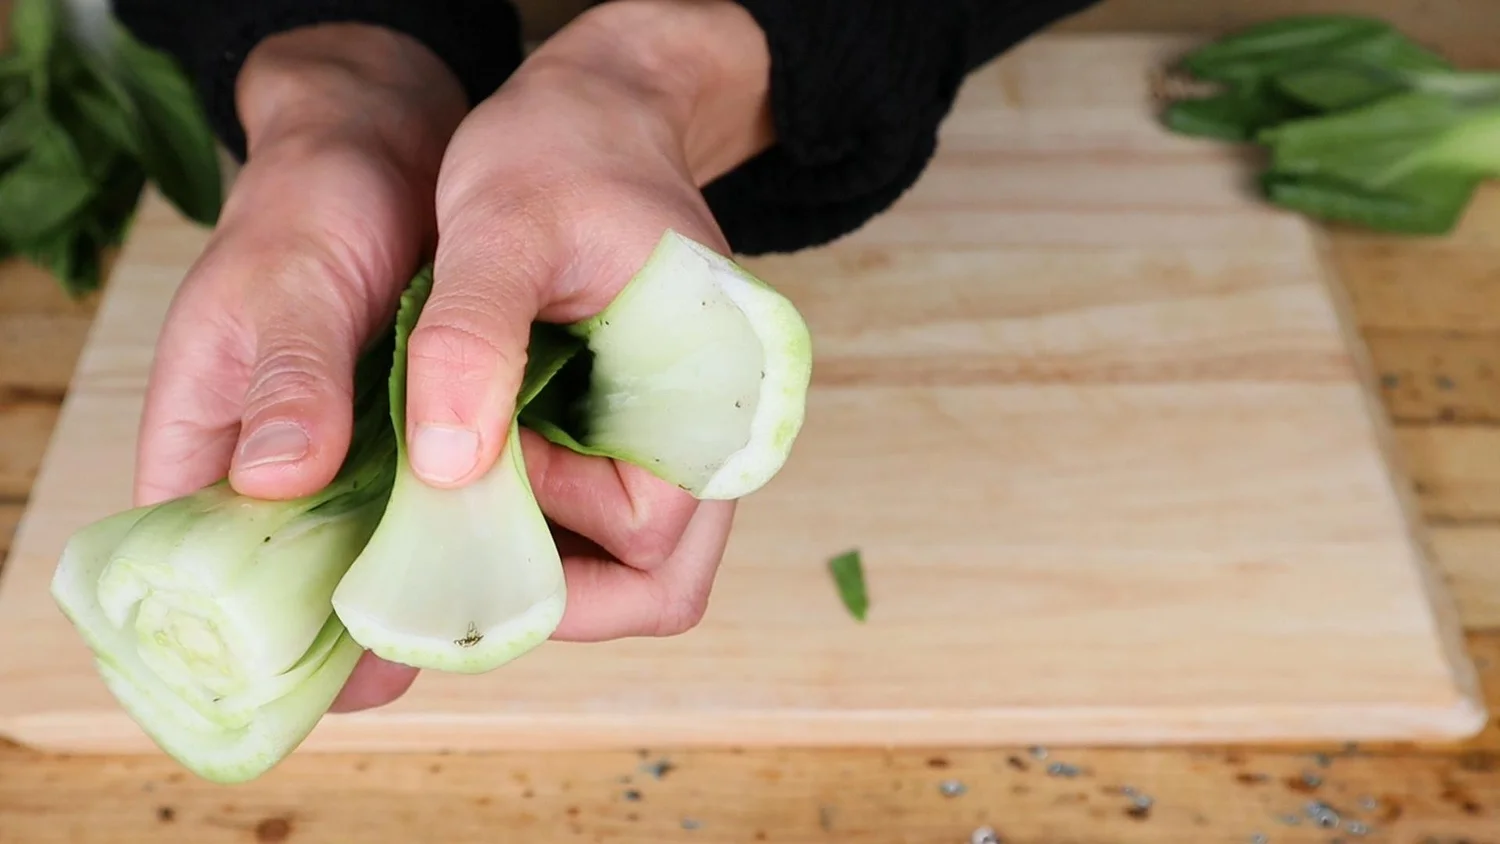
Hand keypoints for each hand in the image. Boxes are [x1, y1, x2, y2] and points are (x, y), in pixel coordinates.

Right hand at [135, 24, 468, 710]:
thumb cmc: (309, 205)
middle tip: (431, 657)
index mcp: (206, 440)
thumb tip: (277, 479)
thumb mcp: (288, 282)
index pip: (212, 568)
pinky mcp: (412, 430)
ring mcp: (345, 451)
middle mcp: (276, 464)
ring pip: (376, 542)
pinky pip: (435, 496)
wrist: (385, 146)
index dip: (270, 631)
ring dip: (422, 572)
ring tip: (485, 617)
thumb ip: (289, 377)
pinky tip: (520, 547)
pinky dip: (466, 519)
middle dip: (363, 619)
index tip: (341, 679)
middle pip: (305, 574)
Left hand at [408, 3, 771, 641]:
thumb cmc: (564, 152)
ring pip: (621, 569)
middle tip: (445, 537)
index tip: (472, 454)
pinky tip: (460, 469)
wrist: (597, 109)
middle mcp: (709, 443)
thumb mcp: (501, 224)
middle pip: (654, 588)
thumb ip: (474, 339)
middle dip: (545, 588)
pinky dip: (525, 522)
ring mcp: (672, 447)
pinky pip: (591, 523)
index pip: (652, 549)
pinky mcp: (632, 439)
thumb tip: (449, 469)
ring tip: (444, 497)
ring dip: (531, 557)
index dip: (552, 528)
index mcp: (714, 397)